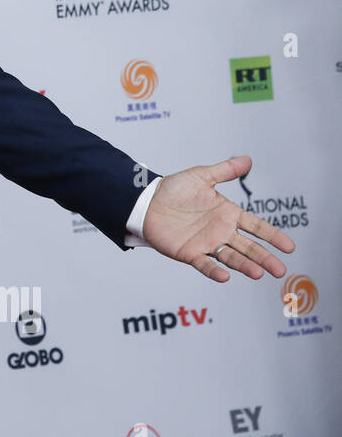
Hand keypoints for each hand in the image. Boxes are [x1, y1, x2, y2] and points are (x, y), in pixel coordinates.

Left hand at [141, 155, 294, 282]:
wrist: (146, 201)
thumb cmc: (173, 189)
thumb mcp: (201, 176)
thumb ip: (224, 171)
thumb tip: (248, 160)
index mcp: (227, 214)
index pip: (256, 226)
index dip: (273, 236)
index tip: (290, 247)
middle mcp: (221, 231)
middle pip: (248, 247)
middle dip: (265, 258)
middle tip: (280, 270)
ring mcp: (206, 243)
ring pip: (231, 257)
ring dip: (245, 265)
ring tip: (259, 273)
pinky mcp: (189, 253)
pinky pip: (204, 264)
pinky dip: (214, 271)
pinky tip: (225, 276)